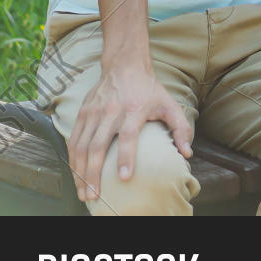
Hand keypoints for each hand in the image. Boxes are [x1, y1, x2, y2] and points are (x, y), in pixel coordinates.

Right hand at [68, 62, 192, 202]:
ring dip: (80, 171)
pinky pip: (74, 140)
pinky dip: (72, 160)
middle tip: (93, 196)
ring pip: (82, 146)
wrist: (124, 65)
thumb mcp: (169, 104)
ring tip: (82, 192)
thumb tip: (187, 153)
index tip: (124, 178)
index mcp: (134, 109)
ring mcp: (94, 112)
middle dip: (94, 174)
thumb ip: (180, 128)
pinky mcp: (82, 113)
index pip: (128, 136)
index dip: (126, 157)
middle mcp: (111, 111)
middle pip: (99, 146)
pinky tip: (75, 174)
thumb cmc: (149, 89)